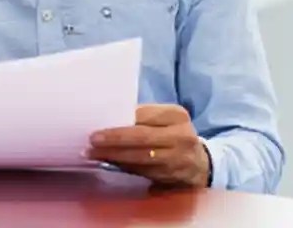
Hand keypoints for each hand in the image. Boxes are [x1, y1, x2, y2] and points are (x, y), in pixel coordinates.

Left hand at [86, 104, 209, 187]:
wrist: (200, 164)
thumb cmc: (173, 135)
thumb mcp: (166, 120)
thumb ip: (143, 117)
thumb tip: (107, 117)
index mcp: (177, 115)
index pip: (144, 115)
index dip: (121, 121)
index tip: (99, 125)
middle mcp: (181, 136)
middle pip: (143, 137)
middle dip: (114, 140)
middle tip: (92, 141)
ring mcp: (178, 159)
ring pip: (140, 157)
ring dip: (114, 156)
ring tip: (93, 154)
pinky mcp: (172, 177)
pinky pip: (142, 171)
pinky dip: (123, 166)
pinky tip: (108, 162)